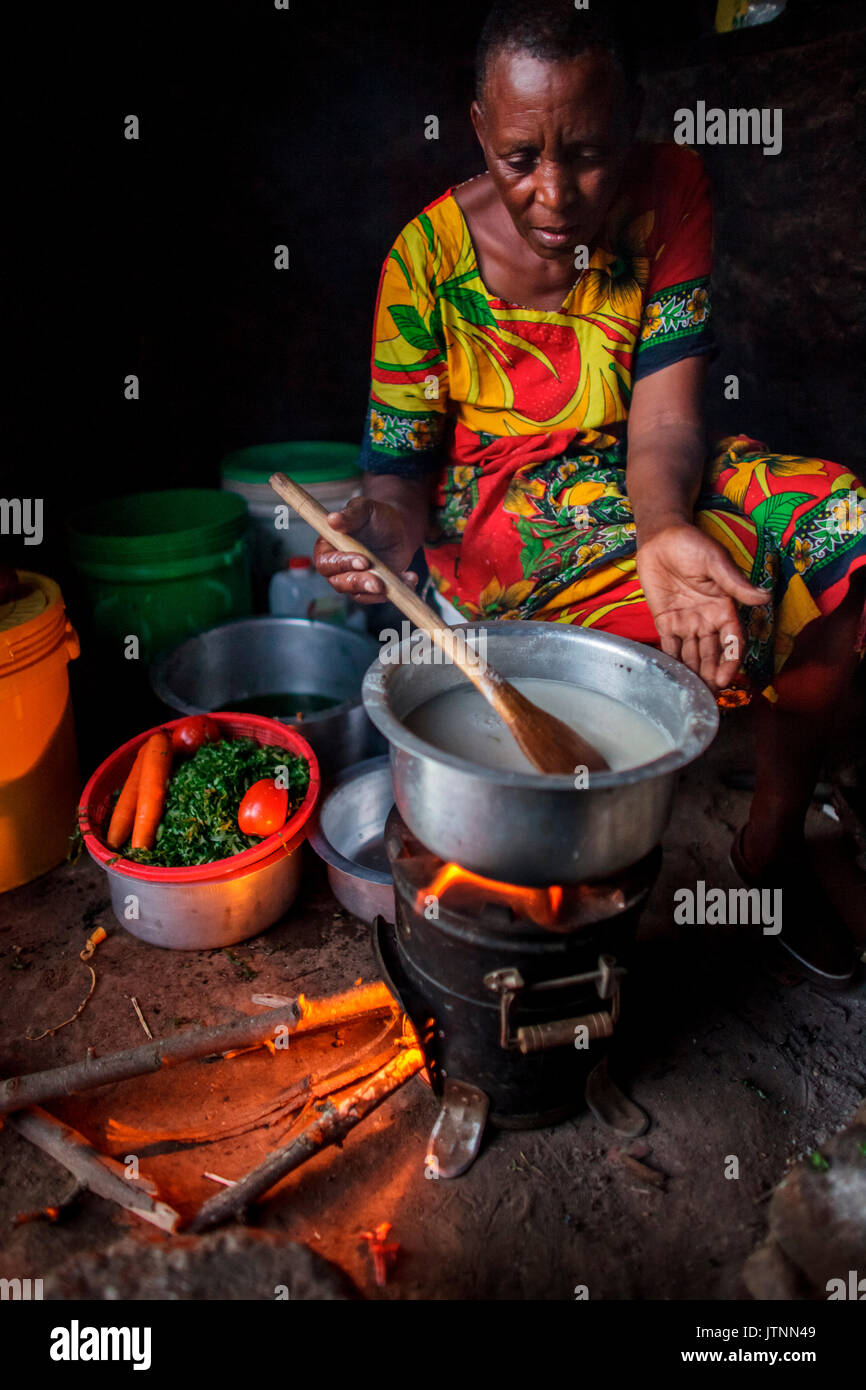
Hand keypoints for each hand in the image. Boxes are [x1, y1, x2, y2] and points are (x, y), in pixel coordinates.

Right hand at [313, 497, 418, 604]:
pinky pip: (379, 597)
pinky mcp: (372, 588)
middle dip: (360, 584)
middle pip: (340, 583)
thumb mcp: (364, 509)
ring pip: (359, 594)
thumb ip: (350, 514)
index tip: (363, 561)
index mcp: (328, 547)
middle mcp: (338, 567)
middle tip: (378, 582)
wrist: (398, 527)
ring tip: (400, 579)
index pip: (326, 562)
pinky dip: (395, 591)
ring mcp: (355, 580)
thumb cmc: (377, 516)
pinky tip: (409, 578)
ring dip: (378, 592)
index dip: (342, 564)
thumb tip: (332, 519)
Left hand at [636, 522, 768, 688]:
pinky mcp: (665, 621)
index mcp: (725, 608)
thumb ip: (736, 584)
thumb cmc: (693, 545)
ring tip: (692, 692)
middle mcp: (707, 619)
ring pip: (693, 654)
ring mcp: (686, 622)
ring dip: (694, 672)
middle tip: (707, 693)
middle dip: (711, 673)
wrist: (661, 538)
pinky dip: (672, 662)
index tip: (726, 678)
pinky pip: (670, 646)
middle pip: (712, 653)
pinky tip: (673, 678)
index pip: (732, 640)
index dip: (731, 660)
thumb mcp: (717, 563)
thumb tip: (764, 597)